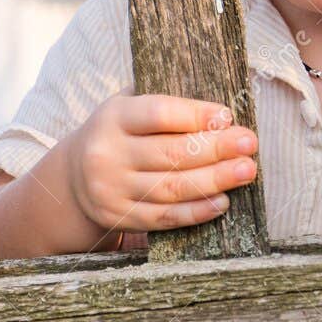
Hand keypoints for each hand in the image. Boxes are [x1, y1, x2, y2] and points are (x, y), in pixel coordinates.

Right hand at [62, 89, 260, 233]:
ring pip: (172, 187)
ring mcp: (112, 189)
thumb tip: (219, 110)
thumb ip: (164, 104)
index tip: (227, 115)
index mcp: (113, 118)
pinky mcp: (120, 217)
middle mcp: (109, 154)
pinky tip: (222, 202)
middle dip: (216, 148)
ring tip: (246, 170)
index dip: (196, 115)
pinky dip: (196, 211)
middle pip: (171, 153)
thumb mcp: (126, 107)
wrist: (72, 177)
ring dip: (215, 180)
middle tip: (250, 143)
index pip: (159, 114)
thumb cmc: (117, 134)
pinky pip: (164, 217)